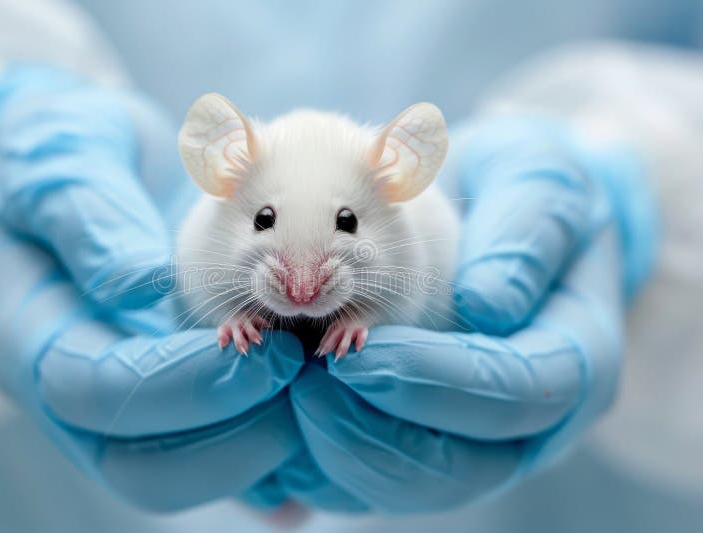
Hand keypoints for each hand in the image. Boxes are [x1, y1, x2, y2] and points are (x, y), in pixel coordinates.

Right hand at [0, 67, 305, 510]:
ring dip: (265, 452)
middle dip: (232, 433)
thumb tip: (136, 281)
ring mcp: (129, 410)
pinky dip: (272, 466)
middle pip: (146, 466)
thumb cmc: (60, 160)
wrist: (82, 177)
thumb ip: (88, 216)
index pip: (102, 392)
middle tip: (300, 373)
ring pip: (191, 475)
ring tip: (324, 394)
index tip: (255, 344)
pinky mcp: (175, 408)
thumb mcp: (57, 160)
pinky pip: (221, 461)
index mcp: (36, 340)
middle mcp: (80, 396)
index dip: (181, 382)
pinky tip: (320, 454)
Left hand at [275, 118, 657, 511]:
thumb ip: (527, 232)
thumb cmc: (522, 199)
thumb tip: (487, 304)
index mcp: (576, 360)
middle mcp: (526, 423)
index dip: (437, 381)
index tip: (356, 351)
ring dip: (332, 450)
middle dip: (370, 431)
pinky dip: (315, 457)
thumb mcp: (542, 183)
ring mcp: (470, 440)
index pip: (518, 395)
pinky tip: (275, 414)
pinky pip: (365, 477)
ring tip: (281, 392)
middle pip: (455, 469)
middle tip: (302, 384)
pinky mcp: (418, 441)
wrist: (502, 226)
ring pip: (402, 485)